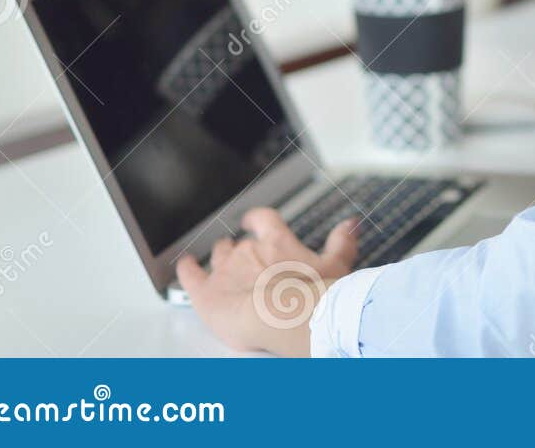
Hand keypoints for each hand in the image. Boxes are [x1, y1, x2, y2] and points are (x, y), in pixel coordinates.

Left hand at [176, 207, 358, 356]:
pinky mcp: (206, 291)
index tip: (252, 219)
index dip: (256, 219)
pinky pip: (189, 274)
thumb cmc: (311, 294)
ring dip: (218, 259)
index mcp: (277, 242)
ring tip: (218, 265)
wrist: (284, 316)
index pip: (262, 219)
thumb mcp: (336, 267)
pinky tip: (184, 266)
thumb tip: (350, 225)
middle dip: (237, 248)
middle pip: (237, 243)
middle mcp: (248, 251)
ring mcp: (225, 269)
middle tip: (239, 255)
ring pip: (217, 257)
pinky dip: (185, 268)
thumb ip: (342, 243)